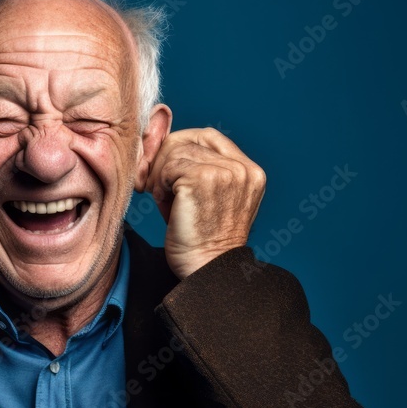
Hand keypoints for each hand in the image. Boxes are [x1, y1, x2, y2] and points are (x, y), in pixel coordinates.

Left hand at [145, 128, 265, 279]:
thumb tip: (159, 142)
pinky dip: (159, 184)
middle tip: (156, 186)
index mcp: (250, 172)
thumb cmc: (200, 240)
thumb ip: (198, 169)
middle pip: (188, 139)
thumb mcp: (208, 198)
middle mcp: (243, 169)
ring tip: (165, 200)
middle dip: (164, 160)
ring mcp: (226, 172)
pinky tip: (164, 204)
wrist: (205, 271)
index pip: (208, 136)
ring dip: (161, 176)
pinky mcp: (205, 178)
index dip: (179, 146)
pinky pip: (168, 166)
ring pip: (175, 151)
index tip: (163, 169)